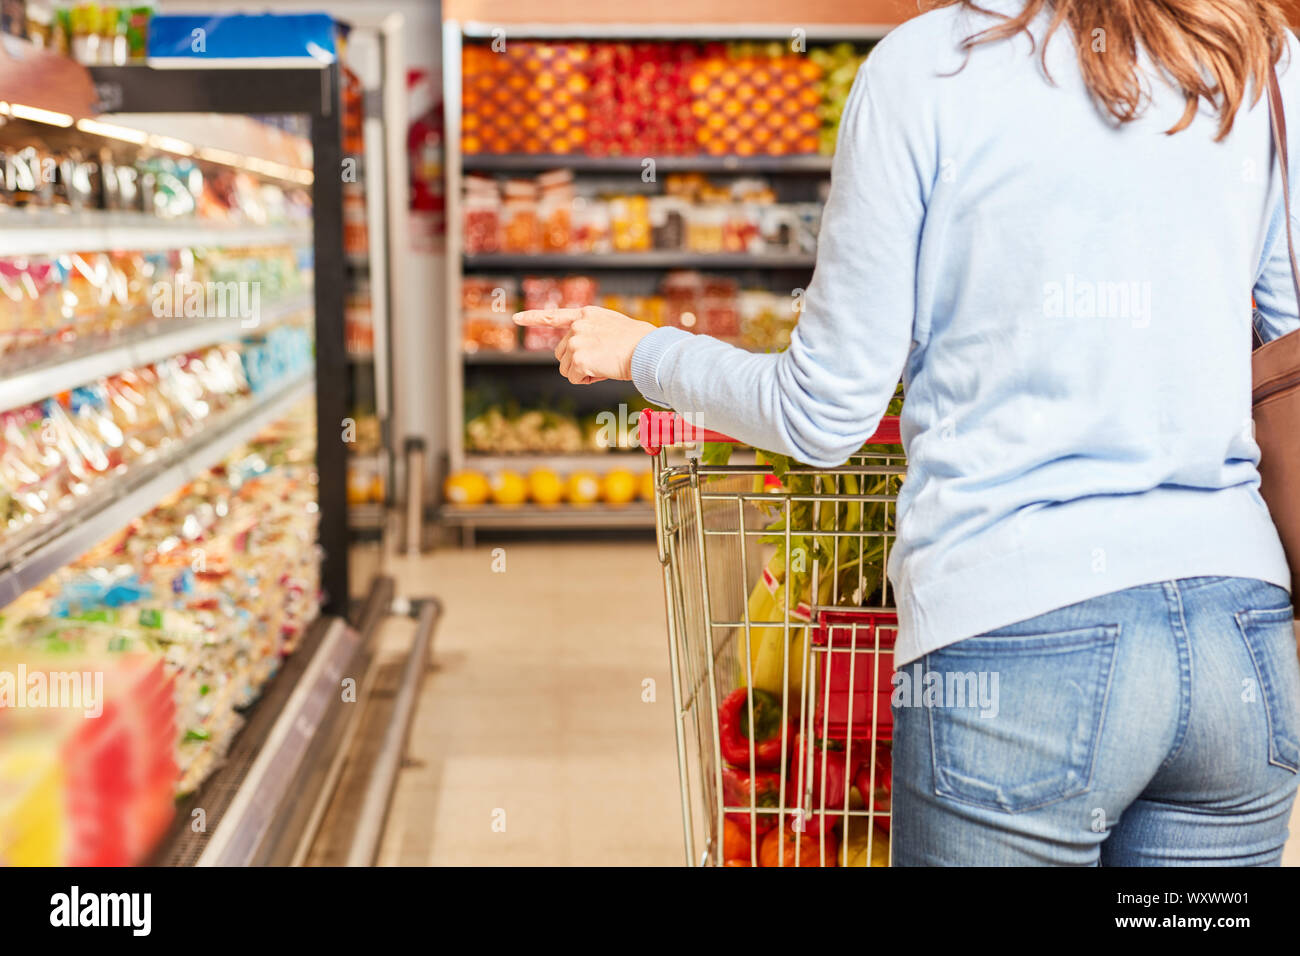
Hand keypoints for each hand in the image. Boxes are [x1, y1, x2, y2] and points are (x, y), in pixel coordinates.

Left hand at [513, 306, 653, 384]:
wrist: (647, 350)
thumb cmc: (638, 343)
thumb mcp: (612, 327)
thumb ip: (591, 332)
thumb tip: (578, 354)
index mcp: (585, 315)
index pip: (554, 315)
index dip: (533, 318)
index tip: (516, 318)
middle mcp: (577, 326)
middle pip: (561, 354)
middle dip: (577, 362)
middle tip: (602, 360)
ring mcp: (575, 341)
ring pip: (567, 369)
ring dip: (583, 372)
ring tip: (605, 364)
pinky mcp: (578, 359)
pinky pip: (576, 378)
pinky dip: (589, 380)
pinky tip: (604, 371)